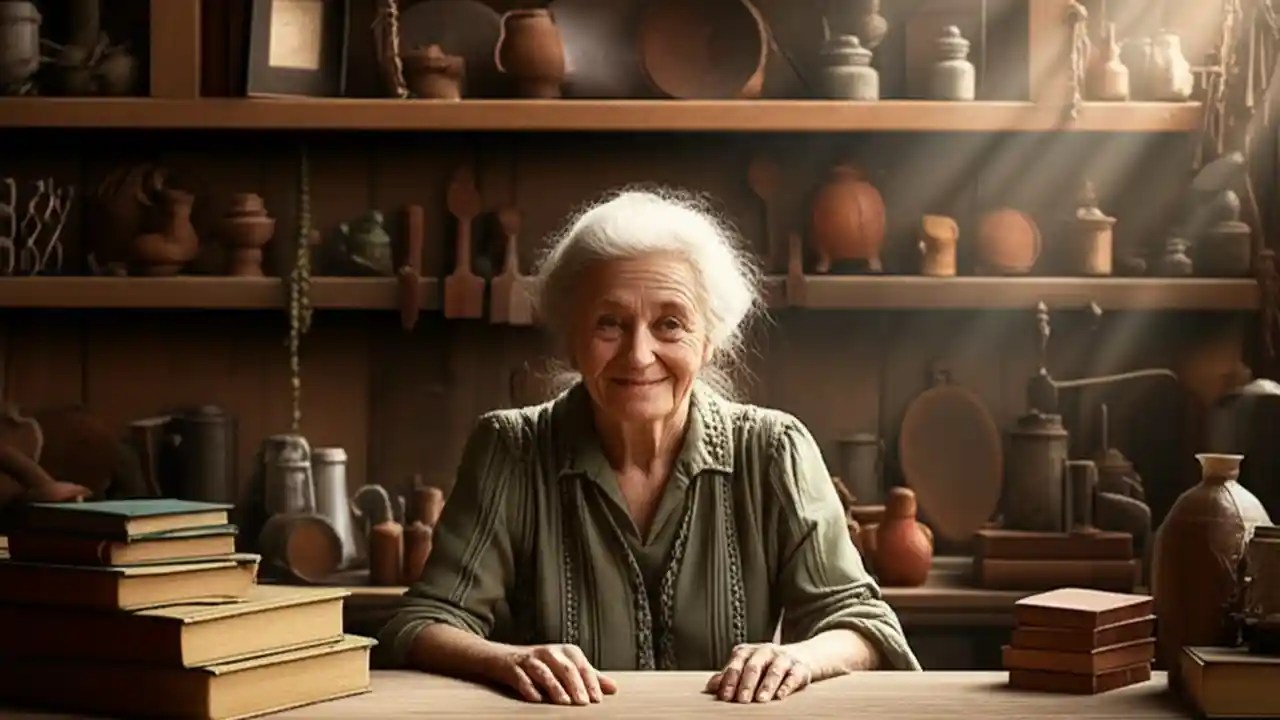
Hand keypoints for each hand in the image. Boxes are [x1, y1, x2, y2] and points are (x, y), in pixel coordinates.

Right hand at [487, 644, 617, 704]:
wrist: (501, 657)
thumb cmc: (539, 665)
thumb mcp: (565, 668)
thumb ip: (588, 677)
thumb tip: (613, 688)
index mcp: (565, 652)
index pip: (582, 666)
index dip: (591, 682)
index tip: (597, 699)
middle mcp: (549, 652)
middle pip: (565, 667)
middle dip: (576, 685)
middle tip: (584, 703)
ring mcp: (530, 659)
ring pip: (545, 672)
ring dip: (555, 687)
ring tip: (564, 702)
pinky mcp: (512, 667)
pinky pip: (521, 677)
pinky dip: (529, 688)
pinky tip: (536, 699)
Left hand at [704, 643, 811, 702]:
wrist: (800, 657)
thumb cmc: (766, 667)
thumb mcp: (746, 668)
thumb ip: (729, 677)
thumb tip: (711, 687)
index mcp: (748, 652)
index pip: (736, 664)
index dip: (729, 680)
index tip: (724, 696)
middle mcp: (765, 652)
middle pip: (753, 666)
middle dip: (746, 683)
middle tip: (741, 699)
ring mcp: (783, 658)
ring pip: (774, 670)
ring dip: (766, 685)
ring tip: (760, 699)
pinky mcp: (800, 668)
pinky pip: (793, 676)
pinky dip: (787, 686)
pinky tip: (780, 696)